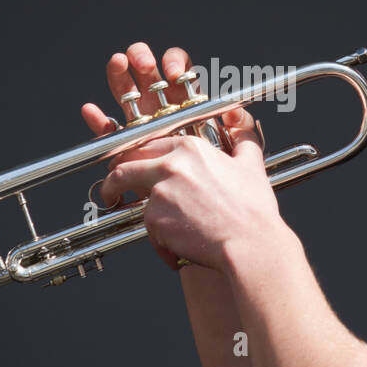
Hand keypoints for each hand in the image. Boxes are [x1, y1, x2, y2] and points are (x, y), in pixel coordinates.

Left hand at [79, 42, 274, 271]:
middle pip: (126, 165)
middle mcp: (171, 165)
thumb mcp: (251, 163)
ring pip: (131, 196)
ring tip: (125, 211)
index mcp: (191, 148)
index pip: (150, 144)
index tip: (134, 164)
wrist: (250, 243)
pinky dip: (158, 241)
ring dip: (123, 203)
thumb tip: (238, 116)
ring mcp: (160, 192)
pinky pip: (147, 228)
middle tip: (112, 188)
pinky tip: (174, 249)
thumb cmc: (254, 208)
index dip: (138, 155)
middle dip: (114, 177)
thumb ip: (243, 135)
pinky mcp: (155, 219)